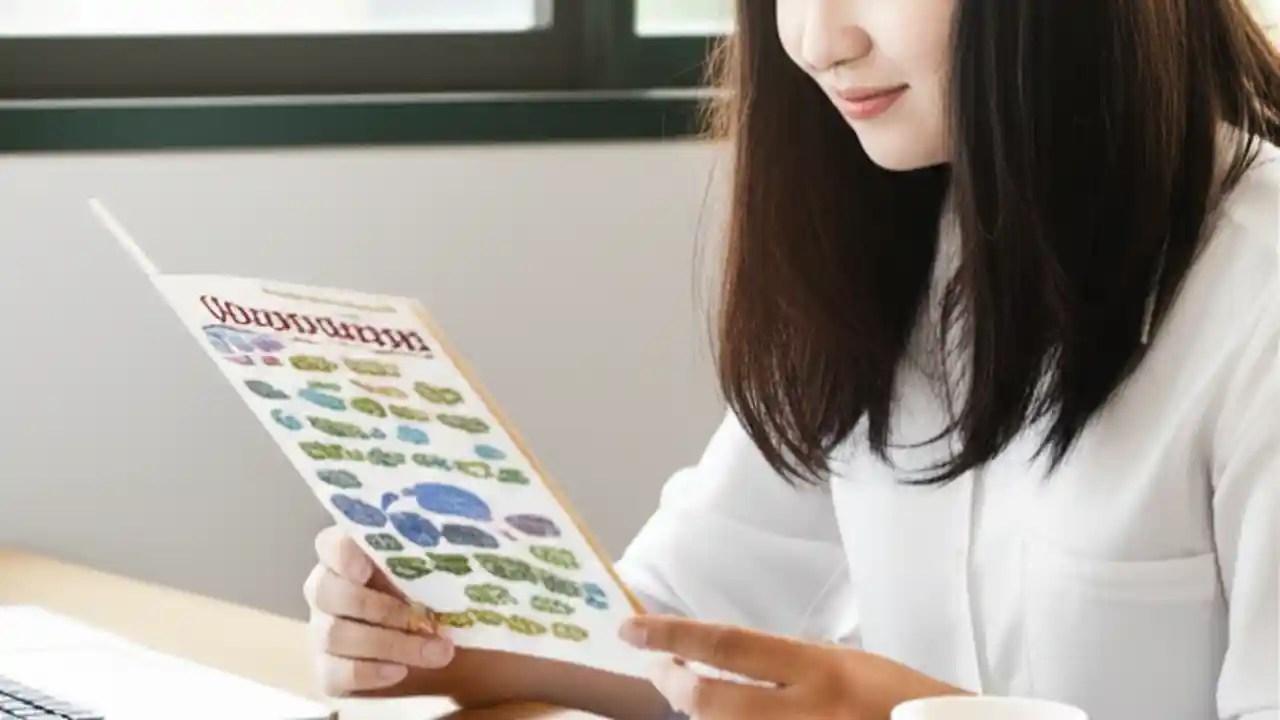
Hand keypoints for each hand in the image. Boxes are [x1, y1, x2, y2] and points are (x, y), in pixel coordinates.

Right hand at [303, 526, 455, 695]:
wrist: (450, 648)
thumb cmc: (445, 598)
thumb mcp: (448, 572)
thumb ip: (444, 552)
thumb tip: (475, 529)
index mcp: (353, 556)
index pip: (330, 544)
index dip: (341, 553)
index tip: (366, 567)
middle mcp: (330, 590)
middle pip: (324, 590)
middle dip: (374, 606)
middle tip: (417, 617)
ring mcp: (325, 630)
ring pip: (334, 634)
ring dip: (388, 643)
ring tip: (435, 651)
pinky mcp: (331, 668)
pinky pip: (336, 672)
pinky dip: (369, 672)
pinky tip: (401, 671)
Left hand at [620, 616, 968, 719]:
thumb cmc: (905, 703)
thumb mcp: (851, 668)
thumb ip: (793, 669)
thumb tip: (728, 665)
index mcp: (820, 670)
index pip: (728, 646)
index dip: (672, 636)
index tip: (630, 628)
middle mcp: (807, 710)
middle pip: (710, 702)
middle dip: (671, 683)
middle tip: (655, 667)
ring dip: (698, 716)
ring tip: (688, 693)